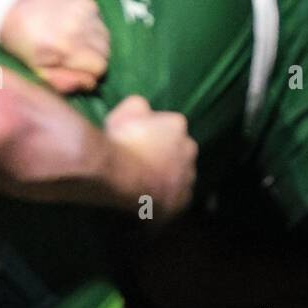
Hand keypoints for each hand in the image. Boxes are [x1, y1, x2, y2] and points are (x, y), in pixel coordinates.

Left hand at [0, 0, 109, 92]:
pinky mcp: (83, 0)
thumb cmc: (22, 43)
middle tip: (73, 56)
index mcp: (66, 46)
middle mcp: (78, 26)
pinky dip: (91, 26)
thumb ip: (65, 81)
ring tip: (73, 41)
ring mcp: (82, 10)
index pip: (100, 66)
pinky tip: (73, 26)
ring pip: (105, 35)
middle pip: (106, 51)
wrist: (11, 8)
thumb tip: (91, 84)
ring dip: (94, 42)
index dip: (90, 72)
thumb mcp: (38, 70)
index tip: (76, 69)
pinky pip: (99, 19)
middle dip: (93, 57)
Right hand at [103, 95, 196, 219]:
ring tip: (146, 177)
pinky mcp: (182, 200)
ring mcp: (187, 176)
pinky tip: (151, 194)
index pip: (170, 124)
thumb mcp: (125, 111)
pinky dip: (167, 195)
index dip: (155, 131)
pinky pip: (178, 196)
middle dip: (168, 152)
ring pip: (181, 173)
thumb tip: (145, 110)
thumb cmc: (121, 140)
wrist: (118, 174)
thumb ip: (140, 107)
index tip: (141, 137)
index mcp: (177, 124)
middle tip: (145, 157)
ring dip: (170, 174)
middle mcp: (189, 148)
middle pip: (180, 148)